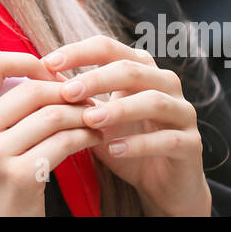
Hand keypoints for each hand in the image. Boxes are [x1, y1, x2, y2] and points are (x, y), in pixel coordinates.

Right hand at [0, 50, 104, 215]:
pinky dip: (85, 136)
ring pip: (51, 115)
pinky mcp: (19, 176)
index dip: (25, 61)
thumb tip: (43, 67)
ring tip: (94, 117)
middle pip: (30, 90)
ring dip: (81, 114)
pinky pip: (63, 142)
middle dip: (66, 92)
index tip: (49, 72)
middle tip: (84, 98)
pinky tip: (92, 138)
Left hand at [44, 35, 210, 216]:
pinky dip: (139, 144)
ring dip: (119, 109)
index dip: (79, 51)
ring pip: (153, 100)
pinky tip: (115, 149)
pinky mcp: (192, 144)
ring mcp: (183, 112)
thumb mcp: (96, 118)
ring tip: (90, 119)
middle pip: (131, 69)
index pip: (109, 48)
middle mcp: (165, 83)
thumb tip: (38, 75)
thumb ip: (76, 98)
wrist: (161, 184)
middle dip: (96, 78)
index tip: (47, 62)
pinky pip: (168, 139)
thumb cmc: (124, 143)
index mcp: (141, 68)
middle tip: (67, 91)